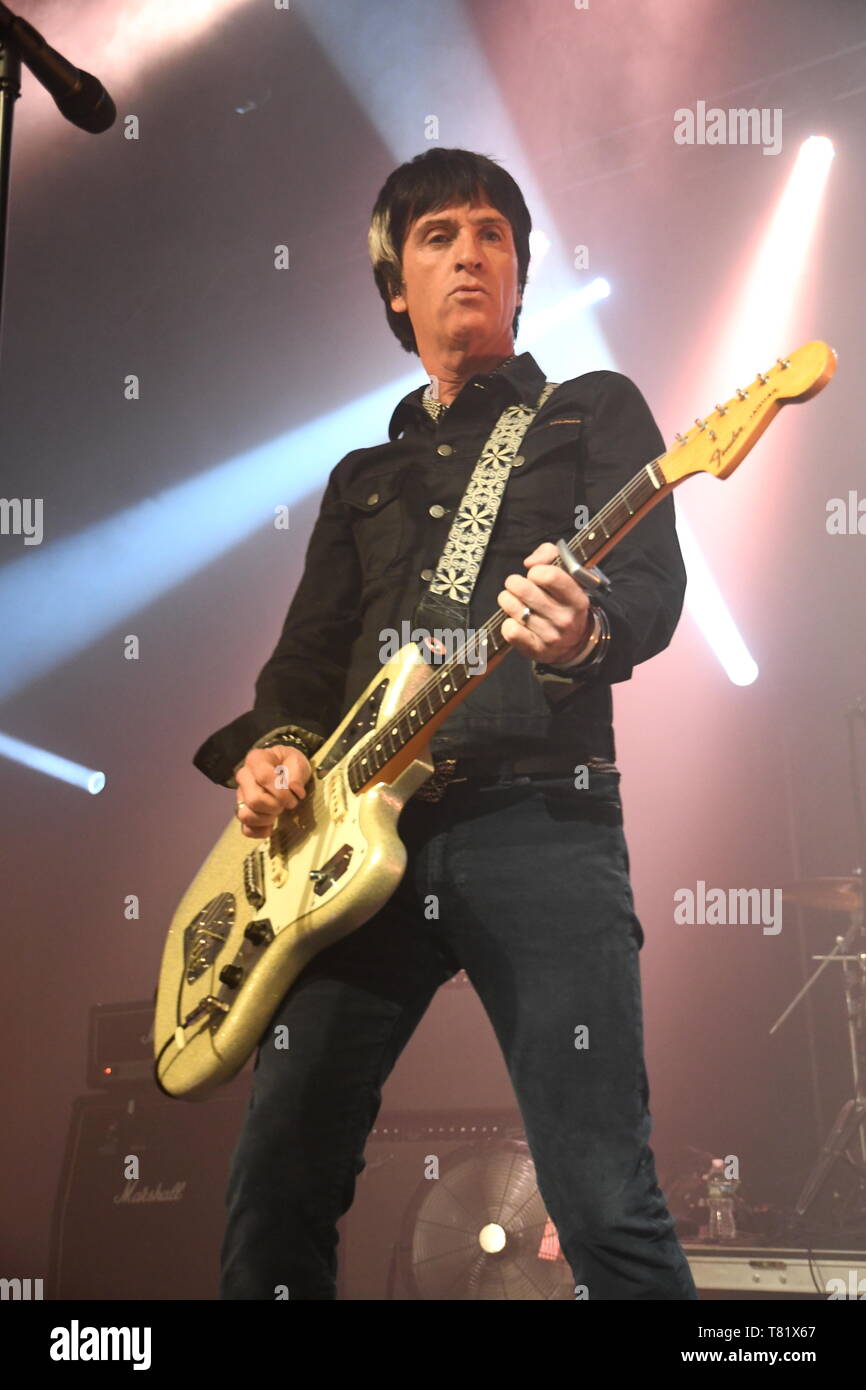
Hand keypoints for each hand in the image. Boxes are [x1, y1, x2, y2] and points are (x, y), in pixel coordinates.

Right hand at [235, 745, 310, 838]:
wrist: (284, 769)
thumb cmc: (289, 764)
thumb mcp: (297, 760)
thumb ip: (297, 773)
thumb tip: (294, 789)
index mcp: (256, 759)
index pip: (263, 777)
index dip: (281, 791)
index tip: (295, 796)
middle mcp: (244, 777)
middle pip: (254, 800)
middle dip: (275, 806)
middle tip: (288, 804)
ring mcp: (240, 796)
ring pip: (246, 815)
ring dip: (267, 818)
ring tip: (278, 812)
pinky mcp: (243, 811)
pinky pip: (245, 829)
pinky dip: (260, 831)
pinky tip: (272, 825)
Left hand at [497, 541, 591, 665]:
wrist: (576, 642)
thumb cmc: (565, 601)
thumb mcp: (567, 573)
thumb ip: (550, 555)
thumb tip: (530, 562)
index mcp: (577, 598)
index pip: (550, 576)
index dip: (535, 571)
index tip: (534, 574)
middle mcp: (566, 619)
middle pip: (525, 591)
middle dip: (514, 583)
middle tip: (515, 584)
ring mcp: (551, 637)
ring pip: (514, 609)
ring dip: (507, 600)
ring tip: (511, 599)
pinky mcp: (537, 650)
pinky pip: (511, 632)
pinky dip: (507, 623)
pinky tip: (514, 620)